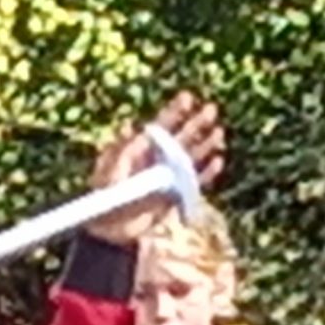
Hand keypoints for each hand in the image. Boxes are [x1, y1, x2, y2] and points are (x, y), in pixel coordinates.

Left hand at [86, 90, 225, 242]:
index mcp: (141, 149)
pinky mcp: (175, 195)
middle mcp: (158, 159)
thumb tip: (131, 125)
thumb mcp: (109, 168)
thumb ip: (122, 148)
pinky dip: (207, 173)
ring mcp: (168, 177)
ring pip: (192, 157)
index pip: (161, 126)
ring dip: (205, 144)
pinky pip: (195, 182)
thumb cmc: (105, 194)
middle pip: (181, 138)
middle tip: (212, 109)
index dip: (174, 111)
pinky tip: (217, 161)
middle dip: (196, 123)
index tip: (188, 97)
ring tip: (219, 131)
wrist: (111, 228)